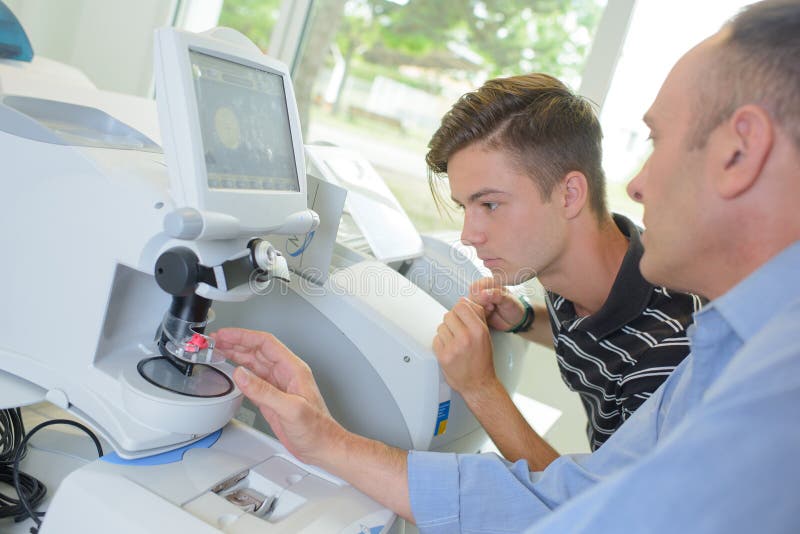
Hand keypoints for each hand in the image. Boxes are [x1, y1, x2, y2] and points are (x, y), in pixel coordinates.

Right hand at [211, 327, 342, 464]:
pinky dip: (240, 374)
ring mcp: (278, 386)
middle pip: (257, 350)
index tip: (226, 335)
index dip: (244, 336)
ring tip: (218, 350)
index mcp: (293, 369)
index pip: (266, 343)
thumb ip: (265, 392)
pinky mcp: (272, 398)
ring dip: (236, 355)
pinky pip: (253, 380)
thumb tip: (242, 375)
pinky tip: (231, 372)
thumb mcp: (291, 409)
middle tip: (216, 340)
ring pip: (254, 364)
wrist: (322, 447)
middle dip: (236, 343)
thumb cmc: (317, 429)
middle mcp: (285, 374)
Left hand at [432, 297, 496, 394]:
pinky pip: (435, 339)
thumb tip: (466, 300)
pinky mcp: (443, 356)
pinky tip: (449, 349)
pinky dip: (440, 343)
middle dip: (452, 321)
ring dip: (446, 332)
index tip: (460, 315)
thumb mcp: (486, 335)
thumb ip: (477, 316)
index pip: (461, 305)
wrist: (478, 383)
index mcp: (478, 330)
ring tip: (454, 342)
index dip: (459, 309)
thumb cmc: (482, 360)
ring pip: (441, 327)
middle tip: (458, 331)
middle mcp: (466, 338)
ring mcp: (453, 347)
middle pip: (449, 315)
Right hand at [468, 278, 526, 331]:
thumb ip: (497, 295)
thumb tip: (483, 293)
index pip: (475, 287)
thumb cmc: (514, 307)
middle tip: (492, 308)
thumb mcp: (508, 300)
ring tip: (491, 311)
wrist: (515, 321)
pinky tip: (488, 316)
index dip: (481, 297)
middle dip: (481, 305)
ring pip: (470, 307)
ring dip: (480, 312)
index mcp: (488, 282)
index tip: (491, 303)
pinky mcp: (476, 311)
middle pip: (471, 298)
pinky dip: (479, 317)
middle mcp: (480, 290)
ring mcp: (477, 301)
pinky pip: (471, 315)